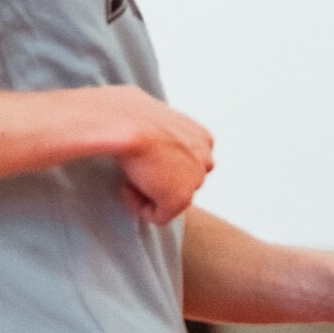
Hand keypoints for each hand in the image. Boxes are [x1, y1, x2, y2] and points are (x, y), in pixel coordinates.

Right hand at [104, 86, 214, 224]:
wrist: (128, 122)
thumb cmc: (132, 116)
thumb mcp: (154, 120)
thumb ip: (163, 136)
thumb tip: (151, 140)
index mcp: (202, 138)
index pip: (187, 164)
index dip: (161, 167)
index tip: (143, 160)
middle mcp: (205, 158)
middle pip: (181, 183)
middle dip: (159, 181)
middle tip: (137, 170)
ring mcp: (195, 179)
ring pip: (170, 200)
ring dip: (150, 192)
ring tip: (132, 176)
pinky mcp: (180, 199)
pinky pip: (159, 216)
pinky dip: (140, 206)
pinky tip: (128, 186)